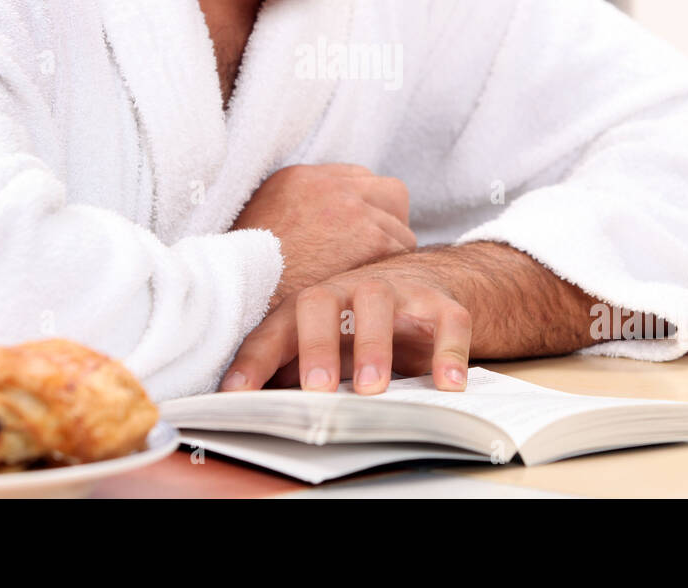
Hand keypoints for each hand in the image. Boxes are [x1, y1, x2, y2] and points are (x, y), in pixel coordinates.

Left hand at [219, 259, 471, 394]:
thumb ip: (291, 371)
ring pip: (378, 302)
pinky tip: (448, 385)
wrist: (424, 284)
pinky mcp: (439, 304)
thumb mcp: (323, 347)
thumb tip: (248, 404)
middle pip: (319, 302)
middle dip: (315, 345)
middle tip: (317, 389)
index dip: (254, 360)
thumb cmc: (359, 325)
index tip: (237, 394)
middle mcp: (347, 291)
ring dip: (374, 345)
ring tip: (372, 390)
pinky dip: (449, 352)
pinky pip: (448, 320)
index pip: (274, 329)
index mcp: (309, 307)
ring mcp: (395, 292)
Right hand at [231, 163, 415, 306]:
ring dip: (389, 250)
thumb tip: (309, 228)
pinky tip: (374, 289)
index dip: (363, 208)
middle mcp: (329, 186)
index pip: (356, 179)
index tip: (356, 235)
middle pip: (387, 192)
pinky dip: (391, 269)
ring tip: (368, 279)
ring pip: (399, 224)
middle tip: (376, 253)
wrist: (239, 292)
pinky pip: (401, 247)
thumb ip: (292, 213)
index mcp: (300, 179)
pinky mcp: (371, 239)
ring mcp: (353, 209)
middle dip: (388, 219)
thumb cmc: (246, 274)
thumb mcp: (260, 226)